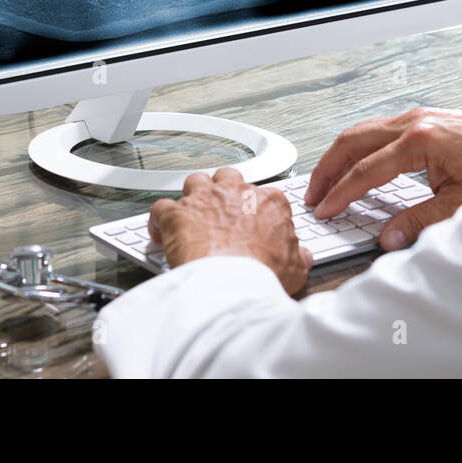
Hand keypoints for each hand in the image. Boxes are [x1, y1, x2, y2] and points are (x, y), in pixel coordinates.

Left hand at [148, 168, 312, 293]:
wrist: (232, 284)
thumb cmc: (262, 274)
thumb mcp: (295, 268)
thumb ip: (298, 256)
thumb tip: (303, 256)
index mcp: (267, 202)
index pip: (263, 195)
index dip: (255, 208)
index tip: (251, 221)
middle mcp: (236, 193)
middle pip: (228, 178)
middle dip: (224, 190)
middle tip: (222, 209)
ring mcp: (204, 200)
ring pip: (195, 181)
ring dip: (192, 195)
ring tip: (191, 213)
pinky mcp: (177, 214)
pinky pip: (161, 207)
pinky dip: (158, 219)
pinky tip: (159, 231)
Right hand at [304, 108, 461, 250]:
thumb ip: (420, 222)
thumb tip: (387, 238)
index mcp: (421, 140)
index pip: (366, 170)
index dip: (341, 193)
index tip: (324, 210)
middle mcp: (416, 121)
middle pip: (353, 140)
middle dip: (328, 168)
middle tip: (312, 194)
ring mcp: (421, 116)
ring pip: (364, 130)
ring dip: (342, 155)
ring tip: (327, 180)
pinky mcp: (428, 118)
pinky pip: (381, 130)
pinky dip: (361, 147)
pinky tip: (359, 165)